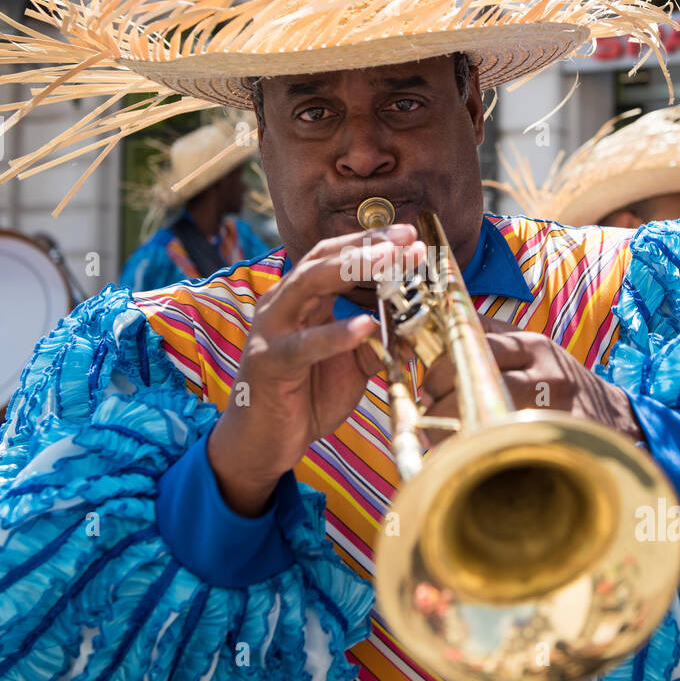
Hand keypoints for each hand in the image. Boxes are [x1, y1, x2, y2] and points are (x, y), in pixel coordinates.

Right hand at [207, 225, 425, 515]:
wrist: (262, 445)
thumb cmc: (305, 399)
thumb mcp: (352, 366)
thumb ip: (378, 342)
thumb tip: (417, 325)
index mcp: (302, 300)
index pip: (336, 256)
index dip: (372, 242)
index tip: (410, 235)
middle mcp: (282, 304)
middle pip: (323, 259)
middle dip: (366, 244)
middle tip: (405, 237)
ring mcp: (271, 330)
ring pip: (308, 285)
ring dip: (350, 269)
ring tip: (387, 260)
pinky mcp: (269, 363)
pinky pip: (304, 345)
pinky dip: (335, 334)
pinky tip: (364, 325)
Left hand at [416, 318, 643, 445]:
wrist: (616, 419)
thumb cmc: (564, 385)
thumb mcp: (536, 351)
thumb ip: (496, 339)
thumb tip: (446, 330)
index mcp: (534, 347)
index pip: (476, 343)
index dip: (441, 365)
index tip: (427, 383)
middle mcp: (545, 374)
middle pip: (477, 378)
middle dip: (440, 397)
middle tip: (428, 410)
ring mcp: (552, 410)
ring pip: (486, 415)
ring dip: (451, 428)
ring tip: (437, 435)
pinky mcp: (554, 441)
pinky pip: (503, 446)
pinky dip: (473, 451)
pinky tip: (460, 454)